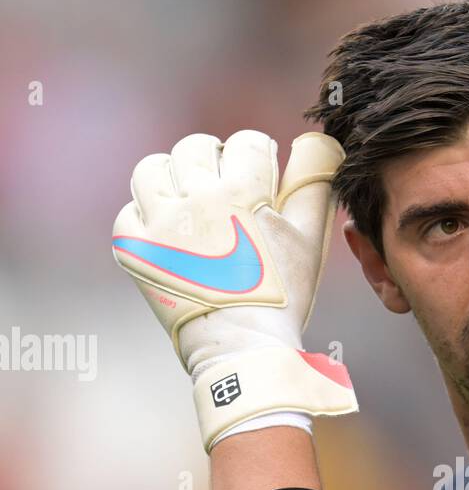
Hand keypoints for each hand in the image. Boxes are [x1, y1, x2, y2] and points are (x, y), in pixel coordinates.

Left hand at [112, 129, 356, 451]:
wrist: (242, 349)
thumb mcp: (311, 238)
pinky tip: (168, 233)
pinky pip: (128, 213)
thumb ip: (315, 182)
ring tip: (190, 202)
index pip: (247, 142)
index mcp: (242, 190)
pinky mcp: (138, 250)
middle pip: (196, 147)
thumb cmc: (283, 296)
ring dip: (172, 178)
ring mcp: (161, 224)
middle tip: (227, 192)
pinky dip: (145, 217)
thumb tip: (320, 140)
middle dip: (215, 162)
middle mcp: (196, 199)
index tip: (264, 180)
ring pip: (153, 169)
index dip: (260, 158)